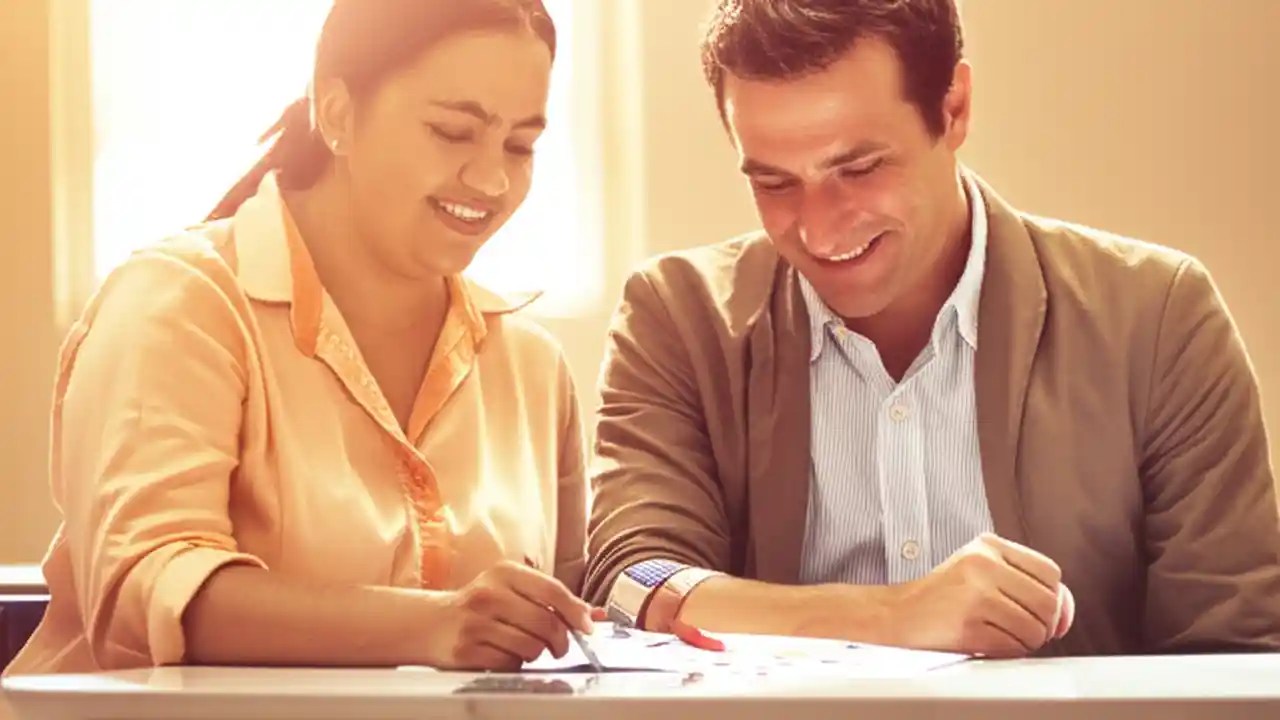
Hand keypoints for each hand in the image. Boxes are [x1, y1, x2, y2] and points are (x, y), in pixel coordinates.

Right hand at [424, 560, 592, 670]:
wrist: (431, 622)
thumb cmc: (481, 605)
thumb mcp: (512, 590)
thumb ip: (552, 600)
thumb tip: (595, 614)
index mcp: (505, 573)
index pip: (552, 590)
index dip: (576, 611)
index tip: (587, 627)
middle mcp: (489, 594)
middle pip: (546, 623)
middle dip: (560, 640)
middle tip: (559, 647)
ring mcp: (475, 623)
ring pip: (530, 646)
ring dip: (535, 653)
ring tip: (525, 647)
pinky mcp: (466, 650)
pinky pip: (509, 663)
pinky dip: (514, 663)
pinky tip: (505, 653)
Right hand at [886, 533, 1072, 657]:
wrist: (898, 614)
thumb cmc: (945, 598)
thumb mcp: (984, 574)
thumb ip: (1028, 586)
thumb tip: (1066, 615)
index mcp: (988, 545)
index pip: (1051, 572)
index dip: (1054, 598)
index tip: (1035, 610)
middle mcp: (982, 563)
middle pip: (1048, 603)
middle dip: (1043, 625)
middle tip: (1020, 628)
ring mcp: (974, 593)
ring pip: (1035, 629)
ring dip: (1025, 642)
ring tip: (1002, 635)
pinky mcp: (967, 624)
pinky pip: (1013, 647)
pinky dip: (1007, 651)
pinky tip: (987, 642)